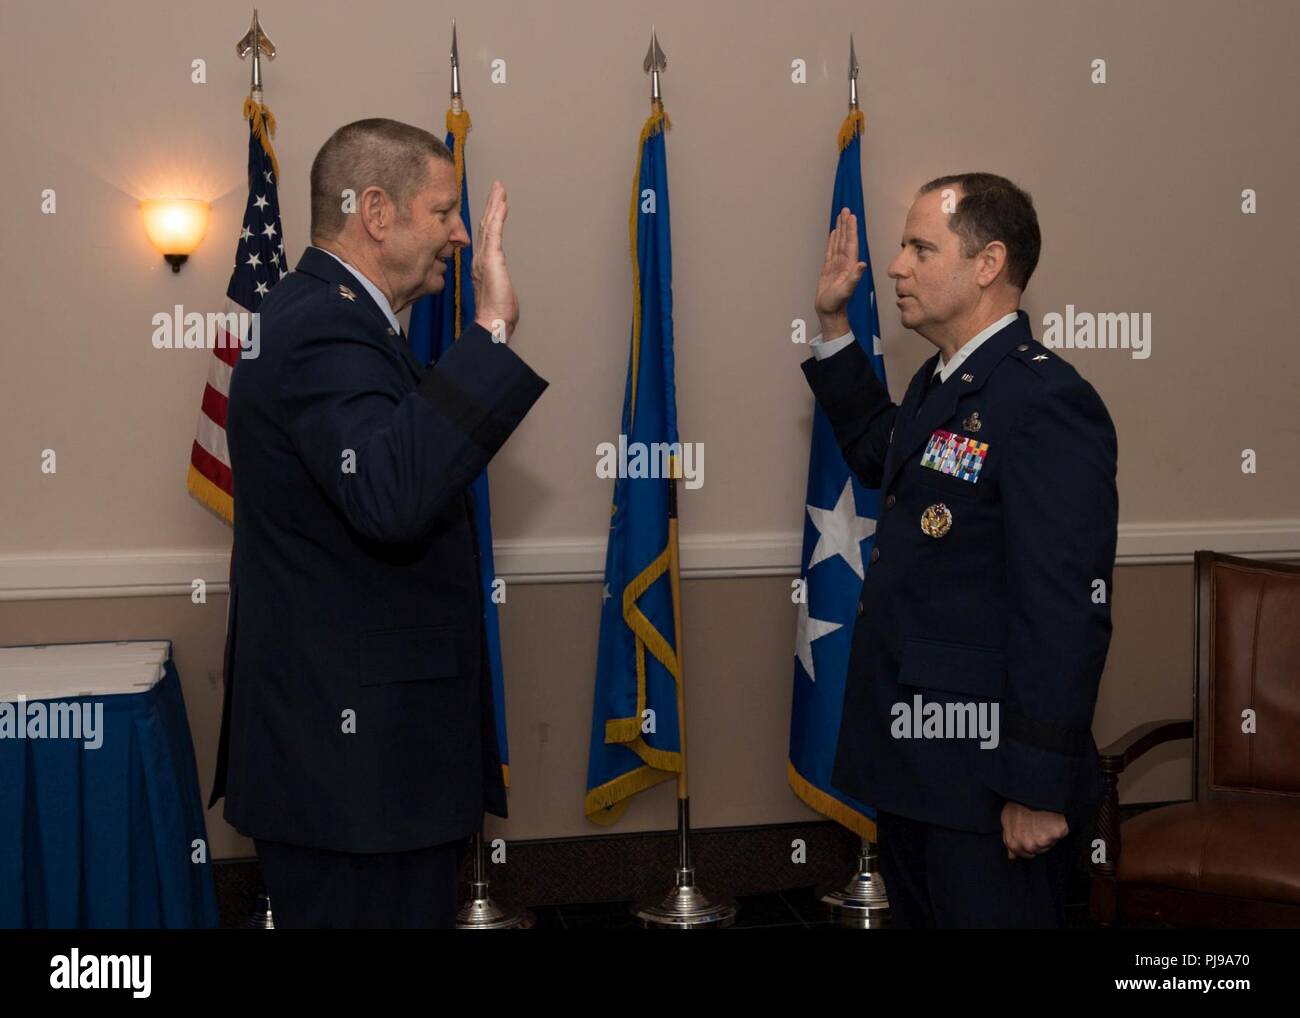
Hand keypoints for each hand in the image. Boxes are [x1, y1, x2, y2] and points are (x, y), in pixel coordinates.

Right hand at [471, 181, 519, 342]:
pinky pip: (495, 231)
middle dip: (491, 205)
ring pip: (489, 224)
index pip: (487, 237)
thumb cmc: (496, 315)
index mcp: (482, 265)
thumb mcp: (499, 295)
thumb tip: (502, 291)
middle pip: (486, 225)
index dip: (490, 219)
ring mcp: (484, 257)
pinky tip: (502, 203)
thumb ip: (499, 286)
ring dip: (495, 205)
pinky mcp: (491, 258)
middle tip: (497, 188)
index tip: (495, 205)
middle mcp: (480, 258)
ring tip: (500, 189)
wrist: (492, 323)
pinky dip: (498, 215)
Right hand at [814, 207, 866, 337]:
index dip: (851, 230)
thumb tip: (862, 265)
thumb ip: (855, 278)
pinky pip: (830, 251)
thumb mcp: (846, 291)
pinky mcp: (828, 269)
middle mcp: (844, 262)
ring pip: (838, 242)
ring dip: (840, 229)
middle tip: (846, 210)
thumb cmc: (837, 303)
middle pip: (845, 239)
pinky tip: (833, 233)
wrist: (830, 312)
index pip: (850, 243)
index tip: (851, 217)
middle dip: (846, 224)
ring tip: (840, 216)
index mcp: (849, 265)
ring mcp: (836, 265)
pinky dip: (832, 241)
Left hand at [1000, 801, 1067, 859]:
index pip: (1021, 854)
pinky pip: (1059, 836)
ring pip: (1049, 845)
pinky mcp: (1055, 835)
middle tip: (1037, 823)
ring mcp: (1042, 841)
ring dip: (1048, 835)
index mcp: (1013, 841)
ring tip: (1043, 819)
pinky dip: (1058, 829)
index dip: (1026, 845)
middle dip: (1038, 840)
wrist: (1033, 790)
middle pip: (1037, 850)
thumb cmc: (1019, 802)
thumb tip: (1011, 855)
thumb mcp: (1007, 818)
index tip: (1029, 836)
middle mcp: (1027, 844)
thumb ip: (1008, 838)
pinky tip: (1051, 818)